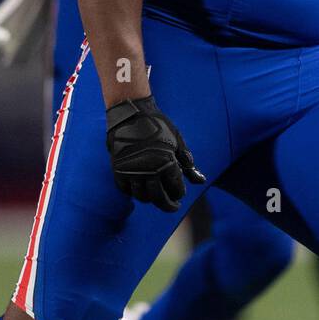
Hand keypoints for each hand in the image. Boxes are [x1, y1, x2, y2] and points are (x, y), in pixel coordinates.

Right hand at [106, 97, 205, 211]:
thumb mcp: (177, 141)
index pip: (175, 189)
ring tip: (156, 196)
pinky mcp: (118, 169)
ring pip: (141, 196)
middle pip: (158, 198)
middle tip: (173, 206)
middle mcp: (149, 170)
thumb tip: (200, 181)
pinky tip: (140, 189)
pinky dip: (133, 192)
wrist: (131, 113)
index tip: (180, 195)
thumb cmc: (157, 125)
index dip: (179, 194)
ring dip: (150, 199)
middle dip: (168, 205)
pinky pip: (126, 189)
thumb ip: (187, 163)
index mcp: (166, 163)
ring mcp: (132, 171)